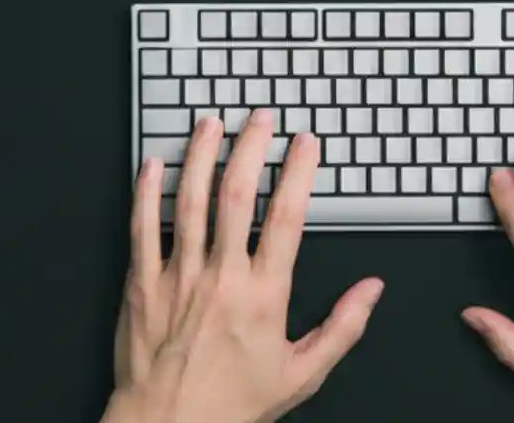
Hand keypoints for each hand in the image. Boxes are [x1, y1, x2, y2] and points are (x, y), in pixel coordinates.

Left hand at [102, 111, 383, 422]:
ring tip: (210, 123)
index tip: (305, 144)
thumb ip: (343, 327)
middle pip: (237, 196)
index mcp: (264, 295)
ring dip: (201, 156)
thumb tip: (372, 289)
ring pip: (190, 202)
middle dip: (251, 148)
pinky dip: (146, 193)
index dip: (298, 173)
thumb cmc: (231, 405)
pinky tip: (154, 164)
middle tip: (260, 118)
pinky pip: (142, 228)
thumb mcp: (303, 373)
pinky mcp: (141, 286)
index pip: (286, 218)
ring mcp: (178, 278)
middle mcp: (222, 279)